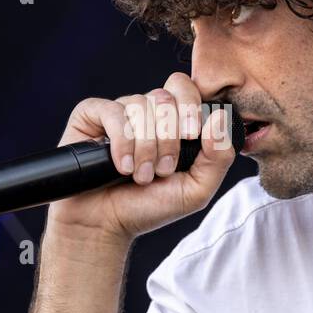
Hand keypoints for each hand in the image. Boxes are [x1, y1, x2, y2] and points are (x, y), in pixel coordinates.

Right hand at [46, 72, 237, 241]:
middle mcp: (146, 111)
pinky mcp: (91, 116)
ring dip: (145, 147)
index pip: (186, 88)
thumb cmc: (150, 206)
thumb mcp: (196, 189)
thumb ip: (218, 157)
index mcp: (172, 121)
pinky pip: (112, 112)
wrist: (107, 224)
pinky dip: (122, 142)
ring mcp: (119, 111)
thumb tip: (220, 117)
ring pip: (140, 106)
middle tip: (163, 169)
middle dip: (168, 138)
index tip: (190, 136)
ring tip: (140, 176)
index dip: (190, 107)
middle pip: (165, 97)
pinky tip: (122, 166)